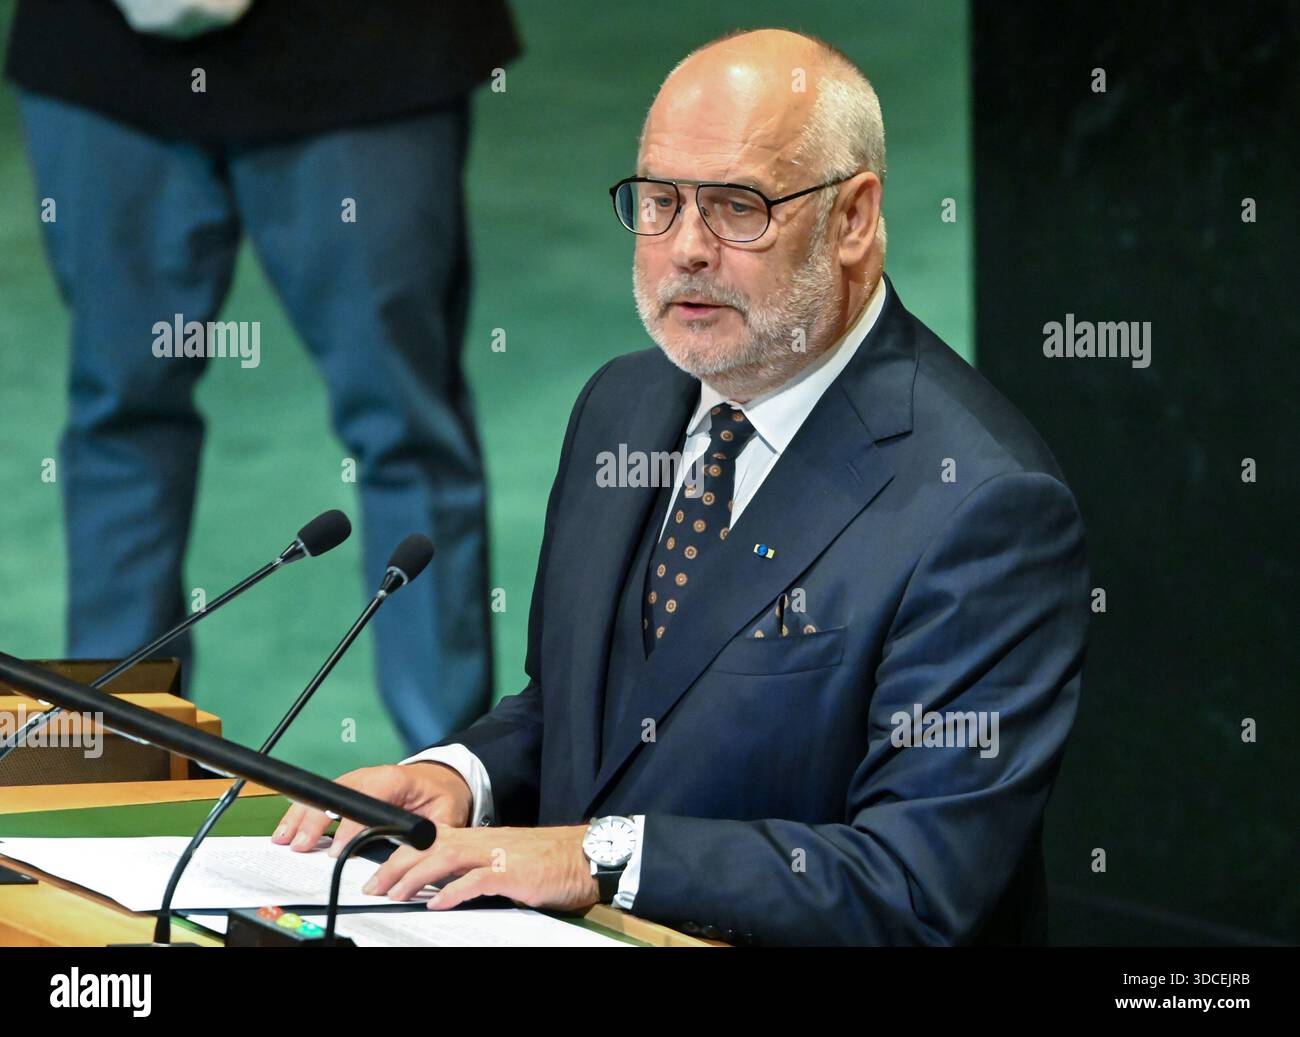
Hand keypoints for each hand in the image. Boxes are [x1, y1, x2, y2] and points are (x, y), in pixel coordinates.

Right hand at [270, 762, 473, 856]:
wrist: (439, 778)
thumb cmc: (440, 794)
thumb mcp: (447, 812)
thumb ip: (437, 830)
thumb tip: (427, 849)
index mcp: (395, 779)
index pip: (366, 800)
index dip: (350, 826)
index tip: (337, 847)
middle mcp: (371, 776)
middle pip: (336, 795)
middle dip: (316, 820)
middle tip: (301, 845)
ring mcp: (356, 780)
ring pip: (323, 795)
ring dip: (302, 816)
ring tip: (284, 838)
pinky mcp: (348, 788)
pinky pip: (322, 798)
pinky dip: (304, 812)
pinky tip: (290, 828)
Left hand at [361, 825, 599, 912]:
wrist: (585, 854)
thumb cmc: (549, 861)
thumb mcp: (505, 860)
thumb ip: (475, 868)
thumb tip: (443, 885)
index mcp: (480, 839)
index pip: (431, 841)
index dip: (400, 855)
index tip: (378, 874)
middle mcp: (484, 841)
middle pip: (429, 846)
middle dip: (396, 865)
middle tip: (372, 886)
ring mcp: (498, 855)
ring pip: (445, 857)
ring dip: (415, 876)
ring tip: (394, 893)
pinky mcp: (513, 872)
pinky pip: (477, 879)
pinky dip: (453, 890)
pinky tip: (437, 902)